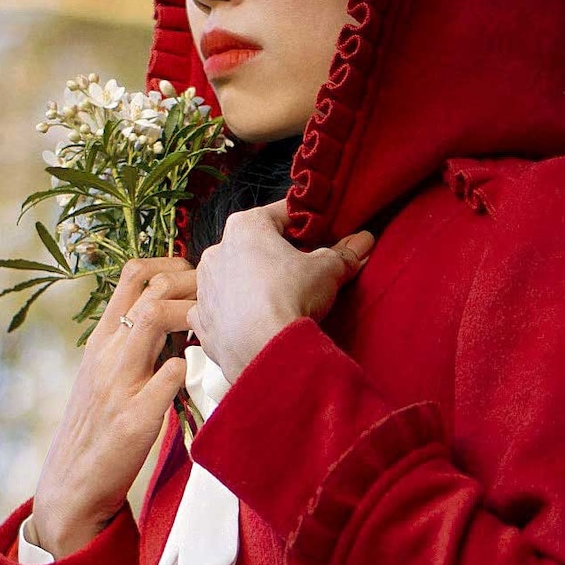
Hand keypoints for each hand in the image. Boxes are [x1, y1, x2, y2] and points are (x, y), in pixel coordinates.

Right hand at [30, 258, 196, 557]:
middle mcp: (106, 352)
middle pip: (151, 287)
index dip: (171, 264)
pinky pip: (171, 376)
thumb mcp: (104, 374)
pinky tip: (206, 373)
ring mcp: (119, 382)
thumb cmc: (97, 427)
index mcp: (100, 339)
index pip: (132, 273)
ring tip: (216, 327)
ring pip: (156, 318)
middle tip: (220, 298)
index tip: (196, 279)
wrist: (72, 484)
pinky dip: (193, 367)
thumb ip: (132, 343)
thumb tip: (173, 315)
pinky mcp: (135, 417)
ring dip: (194, 313)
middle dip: (194, 281)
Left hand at [187, 201, 373, 380]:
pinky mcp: (202, 320)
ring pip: (234, 278)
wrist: (263, 349)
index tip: (319, 235)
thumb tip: (362, 241)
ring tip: (280, 300)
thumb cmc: (290, 297)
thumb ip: (344, 253)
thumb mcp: (327, 270)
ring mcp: (205, 287)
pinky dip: (236, 314)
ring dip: (253, 284)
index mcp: (245, 227)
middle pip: (254, 246)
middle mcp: (217, 251)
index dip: (304, 225)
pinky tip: (255, 323)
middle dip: (277, 256)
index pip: (281, 214)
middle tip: (304, 272)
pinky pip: (221, 310)